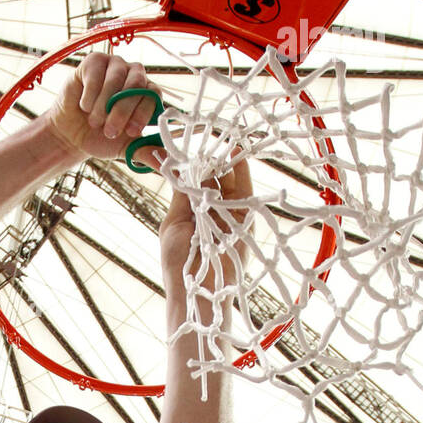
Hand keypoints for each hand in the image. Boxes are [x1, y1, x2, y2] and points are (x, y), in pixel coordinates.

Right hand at [43, 52, 162, 165]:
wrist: (71, 134)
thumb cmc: (101, 137)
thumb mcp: (125, 148)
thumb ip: (146, 152)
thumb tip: (167, 165)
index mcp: (146, 92)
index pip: (153, 94)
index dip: (143, 112)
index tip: (131, 132)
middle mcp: (134, 74)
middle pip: (137, 84)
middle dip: (123, 110)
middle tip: (110, 131)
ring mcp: (114, 65)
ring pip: (116, 78)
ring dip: (104, 105)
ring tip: (94, 122)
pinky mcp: (94, 61)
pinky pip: (96, 75)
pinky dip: (90, 96)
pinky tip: (85, 107)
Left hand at [156, 150, 253, 289]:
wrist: (198, 289)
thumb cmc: (179, 262)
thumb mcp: (174, 222)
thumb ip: (181, 195)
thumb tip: (177, 165)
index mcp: (196, 213)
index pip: (199, 180)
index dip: (198, 162)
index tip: (193, 143)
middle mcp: (216, 212)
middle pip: (218, 177)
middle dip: (214, 156)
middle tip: (209, 133)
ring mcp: (233, 214)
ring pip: (232, 179)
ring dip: (227, 158)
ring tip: (222, 136)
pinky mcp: (247, 218)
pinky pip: (247, 188)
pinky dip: (242, 168)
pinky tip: (235, 150)